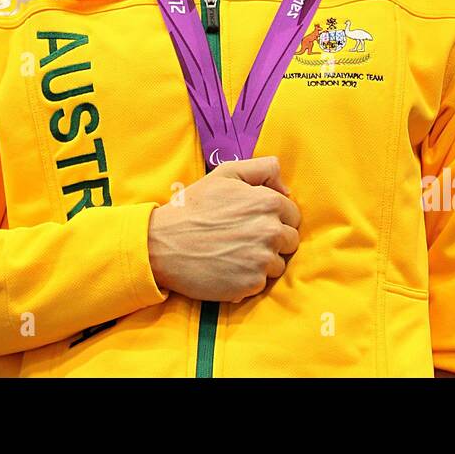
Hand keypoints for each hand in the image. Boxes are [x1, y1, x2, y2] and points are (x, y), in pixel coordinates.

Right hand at [146, 155, 300, 302]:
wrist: (162, 244)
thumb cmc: (193, 207)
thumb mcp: (225, 174)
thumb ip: (263, 169)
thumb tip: (287, 188)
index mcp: (268, 202)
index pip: (292, 215)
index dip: (274, 218)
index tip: (253, 222)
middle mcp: (271, 231)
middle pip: (290, 241)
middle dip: (273, 240)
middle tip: (243, 238)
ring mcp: (262, 260)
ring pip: (278, 264)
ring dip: (262, 261)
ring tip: (234, 253)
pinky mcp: (251, 284)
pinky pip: (262, 283)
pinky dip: (248, 278)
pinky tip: (228, 267)